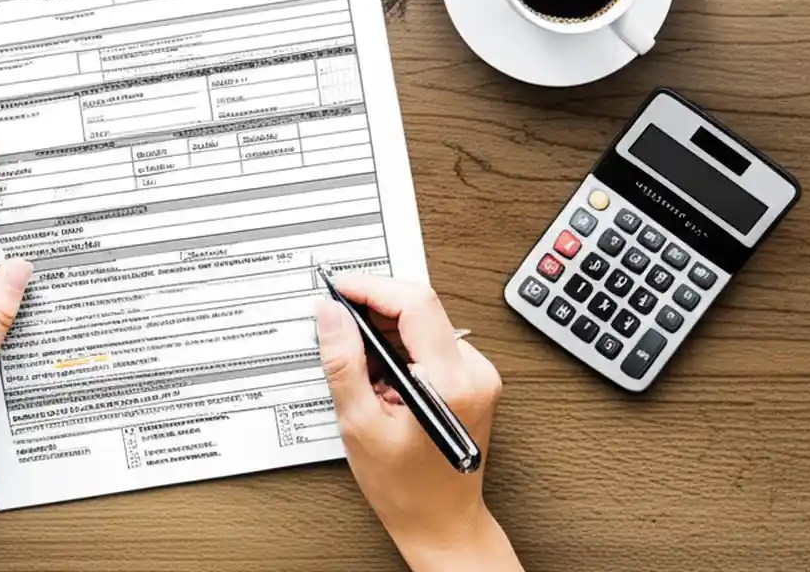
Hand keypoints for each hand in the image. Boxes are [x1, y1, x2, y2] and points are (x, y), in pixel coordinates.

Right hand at [315, 275, 519, 571]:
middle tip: (338, 328)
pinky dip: (400, 347)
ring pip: (424, 323)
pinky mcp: (473, 378)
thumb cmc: (406, 488)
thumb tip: (331, 315)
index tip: (340, 288)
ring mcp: (479, 374)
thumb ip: (343, 363)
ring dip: (385, 332)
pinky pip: (431, 341)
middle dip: (374, 309)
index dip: (372, 287)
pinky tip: (381, 376)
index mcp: (451, 382)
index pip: (415, 304)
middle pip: (420, 308)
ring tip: (360, 368)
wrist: (442, 522)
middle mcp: (474, 372)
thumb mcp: (360, 424)